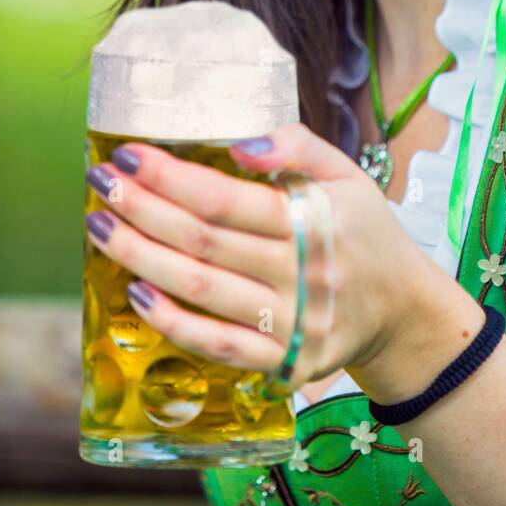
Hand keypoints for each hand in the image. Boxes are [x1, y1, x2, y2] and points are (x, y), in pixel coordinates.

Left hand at [84, 123, 434, 390]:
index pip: (227, 199)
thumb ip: (299, 147)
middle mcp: (303, 273)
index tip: (129, 155)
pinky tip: (138, 294)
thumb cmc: (366, 233)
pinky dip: (174, 322)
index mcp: (316, 220)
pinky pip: (220, 345)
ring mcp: (292, 321)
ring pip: (203, 291)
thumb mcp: (347, 175)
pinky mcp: (285, 360)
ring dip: (142, 259)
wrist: (404, 311)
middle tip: (101, 185)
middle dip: (142, 210)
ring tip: (101, 229)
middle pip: (205, 242)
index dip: (171, 177)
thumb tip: (238, 145)